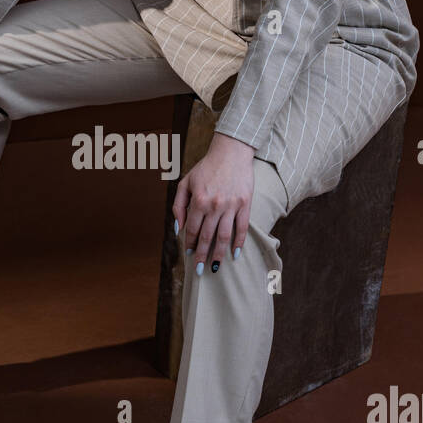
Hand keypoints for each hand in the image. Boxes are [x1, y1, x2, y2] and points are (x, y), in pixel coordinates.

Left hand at [173, 132, 255, 271]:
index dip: (190, 243)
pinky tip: (235, 254)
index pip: (192, 229)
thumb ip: (178, 205)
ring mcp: (231, 206)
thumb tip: (177, 228)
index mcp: (198, 200)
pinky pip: (242, 228)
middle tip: (199, 270)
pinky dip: (239, 242)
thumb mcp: (186, 183)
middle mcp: (214, 205)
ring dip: (218, 254)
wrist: (231, 152)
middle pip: (207, 237)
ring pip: (224, 237)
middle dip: (202, 255)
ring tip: (214, 267)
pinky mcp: (245, 204)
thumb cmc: (206, 168)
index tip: (189, 253)